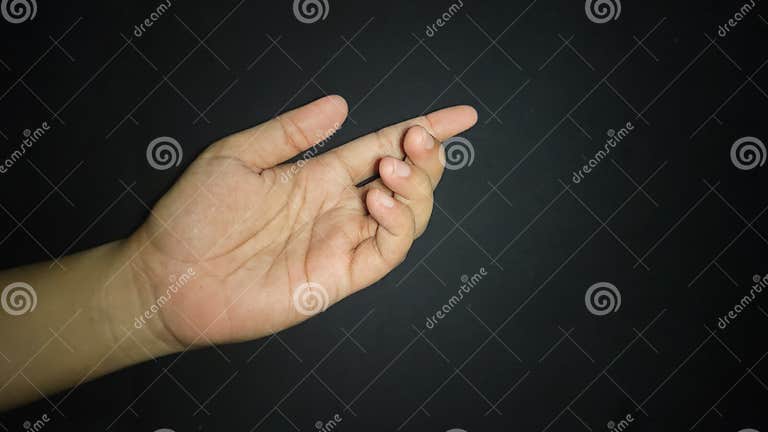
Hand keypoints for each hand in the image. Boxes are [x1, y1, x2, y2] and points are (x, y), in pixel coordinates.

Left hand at [125, 95, 476, 347]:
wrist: (168, 275)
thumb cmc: (194, 216)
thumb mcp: (238, 156)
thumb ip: (291, 133)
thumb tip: (341, 105)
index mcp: (319, 176)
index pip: (383, 147)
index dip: (426, 130)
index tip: (462, 115)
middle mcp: (338, 208)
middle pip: (407, 181)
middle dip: (426, 158)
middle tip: (420, 139)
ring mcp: (341, 243)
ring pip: (407, 217)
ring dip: (415, 189)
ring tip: (392, 168)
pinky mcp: (337, 277)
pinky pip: (385, 253)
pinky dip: (397, 227)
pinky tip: (377, 201)